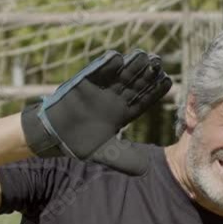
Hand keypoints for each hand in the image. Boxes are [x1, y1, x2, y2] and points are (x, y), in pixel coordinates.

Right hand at [21, 49, 171, 174]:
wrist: (53, 137)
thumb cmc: (79, 142)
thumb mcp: (105, 153)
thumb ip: (124, 159)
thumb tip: (146, 169)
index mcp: (122, 113)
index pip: (143, 100)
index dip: (155, 91)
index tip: (168, 81)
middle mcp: (114, 99)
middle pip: (135, 84)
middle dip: (147, 73)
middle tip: (158, 61)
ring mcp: (100, 89)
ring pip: (119, 75)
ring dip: (130, 65)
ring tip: (143, 55)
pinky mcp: (83, 84)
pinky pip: (96, 73)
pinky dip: (104, 65)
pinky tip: (116, 57)